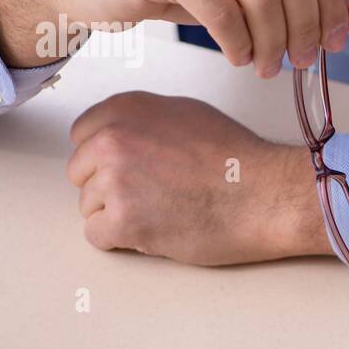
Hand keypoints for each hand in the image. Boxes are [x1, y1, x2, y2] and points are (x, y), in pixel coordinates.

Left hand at [66, 91, 328, 264]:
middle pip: (81, 172)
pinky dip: (123, 240)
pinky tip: (157, 230)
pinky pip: (97, 235)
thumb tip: (120, 135)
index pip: (83, 135)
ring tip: (165, 212)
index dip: (107, 157)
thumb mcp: (188, 115)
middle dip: (110, 187)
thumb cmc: (238, 160)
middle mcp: (113, 138)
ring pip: (90, 206)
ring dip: (120, 214)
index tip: (134, 168)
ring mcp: (115, 179)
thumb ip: (144, 121)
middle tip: (155, 194)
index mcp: (127, 108)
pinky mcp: (123, 220)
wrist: (267, 195)